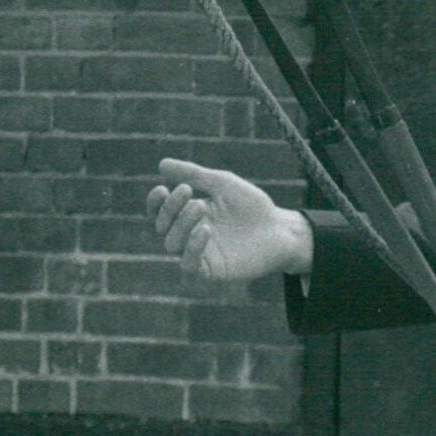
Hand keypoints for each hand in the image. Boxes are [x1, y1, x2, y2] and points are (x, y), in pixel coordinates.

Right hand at [146, 158, 311, 282]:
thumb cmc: (252, 206)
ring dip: (181, 224)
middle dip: (170, 208)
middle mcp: (189, 234)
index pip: (161, 211)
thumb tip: (161, 165)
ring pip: (172, 244)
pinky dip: (192, 247)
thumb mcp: (223, 184)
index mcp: (189, 214)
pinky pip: (189, 264)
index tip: (162, 188)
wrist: (279, 229)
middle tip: (187, 191)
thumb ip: (194, 174)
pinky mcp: (211, 270)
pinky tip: (206, 230)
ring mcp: (199, 253)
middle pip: (163, 226)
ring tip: (200, 206)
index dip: (155, 202)